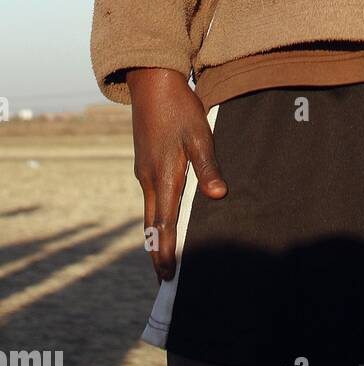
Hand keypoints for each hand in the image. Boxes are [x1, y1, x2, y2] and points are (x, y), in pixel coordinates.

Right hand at [127, 67, 227, 282]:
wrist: (152, 84)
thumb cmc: (179, 109)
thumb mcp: (199, 135)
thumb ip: (207, 167)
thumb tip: (217, 196)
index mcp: (163, 176)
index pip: (163, 223)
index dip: (166, 250)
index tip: (169, 275)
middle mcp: (149, 180)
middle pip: (152, 225)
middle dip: (158, 253)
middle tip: (164, 280)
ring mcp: (144, 172)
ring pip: (149, 213)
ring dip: (156, 237)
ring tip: (164, 258)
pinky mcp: (145, 164)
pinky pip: (150, 199)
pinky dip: (155, 218)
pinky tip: (164, 221)